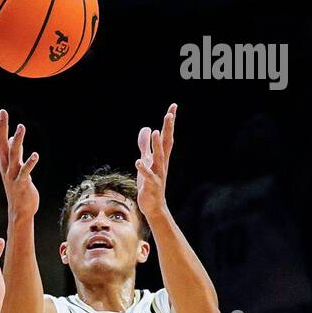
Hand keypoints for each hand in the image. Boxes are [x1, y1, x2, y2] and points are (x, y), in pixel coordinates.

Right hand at [0, 108, 39, 216]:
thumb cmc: (19, 188)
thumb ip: (13, 151)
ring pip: (13, 155)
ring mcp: (12, 175)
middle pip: (2, 144)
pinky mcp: (22, 183)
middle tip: (2, 112)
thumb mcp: (15, 167)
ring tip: (21, 127)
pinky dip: (30, 163)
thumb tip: (11, 138)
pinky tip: (35, 155)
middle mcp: (5, 166)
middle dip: (1, 128)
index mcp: (3, 161)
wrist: (20, 210)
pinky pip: (25, 172)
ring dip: (17, 141)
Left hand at [135, 105, 176, 221]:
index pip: (167, 136)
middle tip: (170, 114)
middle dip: (168, 129)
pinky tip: (138, 162)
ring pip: (158, 158)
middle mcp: (162, 164)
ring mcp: (158, 174)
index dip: (169, 122)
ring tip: (154, 132)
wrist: (153, 206)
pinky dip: (143, 169)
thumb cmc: (150, 183)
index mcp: (162, 157)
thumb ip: (145, 145)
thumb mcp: (146, 160)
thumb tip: (145, 128)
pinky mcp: (151, 185)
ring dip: (156, 145)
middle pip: (166, 143)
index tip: (173, 106)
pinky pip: (148, 176)